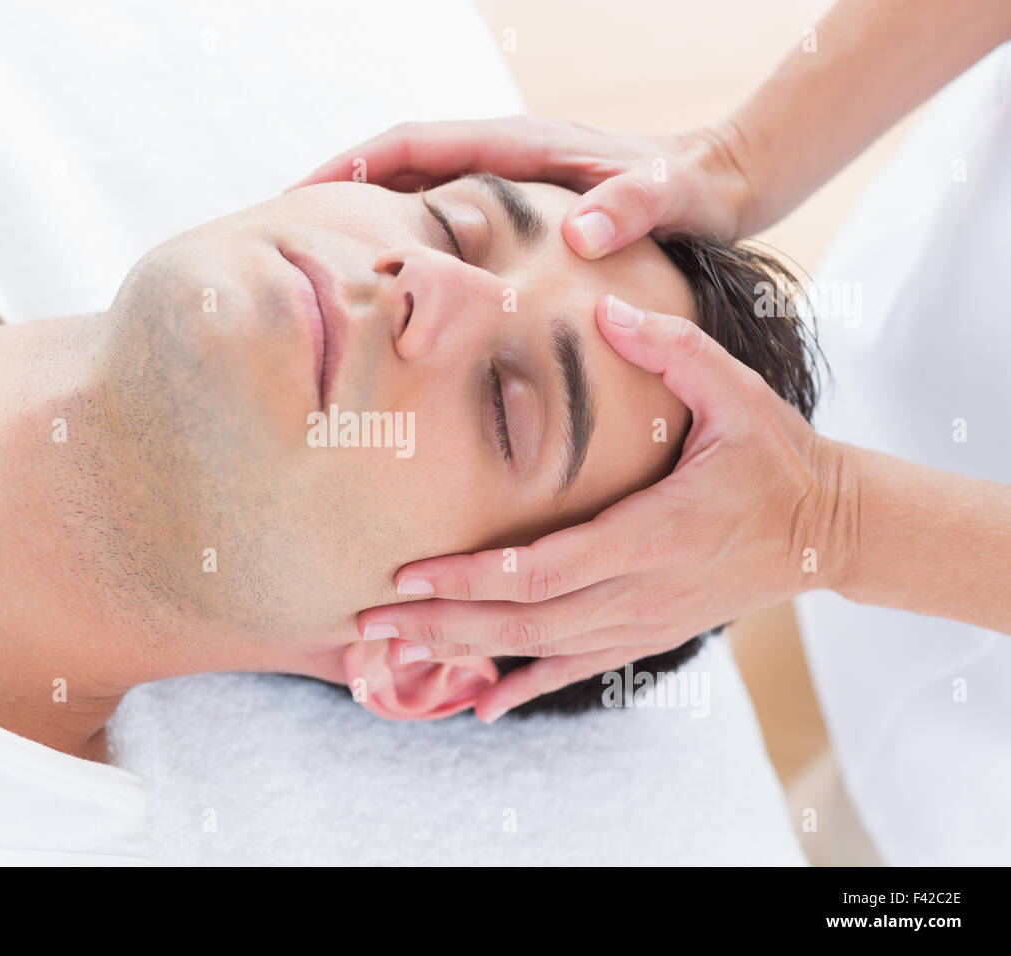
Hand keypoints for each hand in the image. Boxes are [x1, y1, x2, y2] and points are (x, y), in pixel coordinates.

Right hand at [291, 115, 756, 257]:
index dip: (354, 167)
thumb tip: (577, 234)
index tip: (302, 197)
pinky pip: (440, 220)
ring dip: (365, 223)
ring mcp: (502, 182)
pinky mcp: (512, 209)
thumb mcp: (672, 198)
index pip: (413, 145)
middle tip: (283, 238)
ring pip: (413, 196)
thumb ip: (632, 209)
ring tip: (317, 270)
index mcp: (518, 146)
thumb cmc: (693, 192)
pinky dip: (405, 243)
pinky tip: (388, 287)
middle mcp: (500, 157)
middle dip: (337, 196)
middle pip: (395, 168)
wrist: (720, 182)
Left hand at [355, 295, 853, 722]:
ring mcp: (646, 622)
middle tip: (370, 621)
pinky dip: (526, 686)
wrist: (829, 529)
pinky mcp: (650, 635)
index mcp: (654, 532)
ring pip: (542, 652)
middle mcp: (643, 591)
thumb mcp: (737, 392)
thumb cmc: (776, 456)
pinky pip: (578, 669)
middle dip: (443, 623)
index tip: (409, 573)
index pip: (547, 568)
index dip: (474, 577)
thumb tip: (604, 311)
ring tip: (395, 655)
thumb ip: (672, 350)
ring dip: (466, 655)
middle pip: (526, 621)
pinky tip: (481, 705)